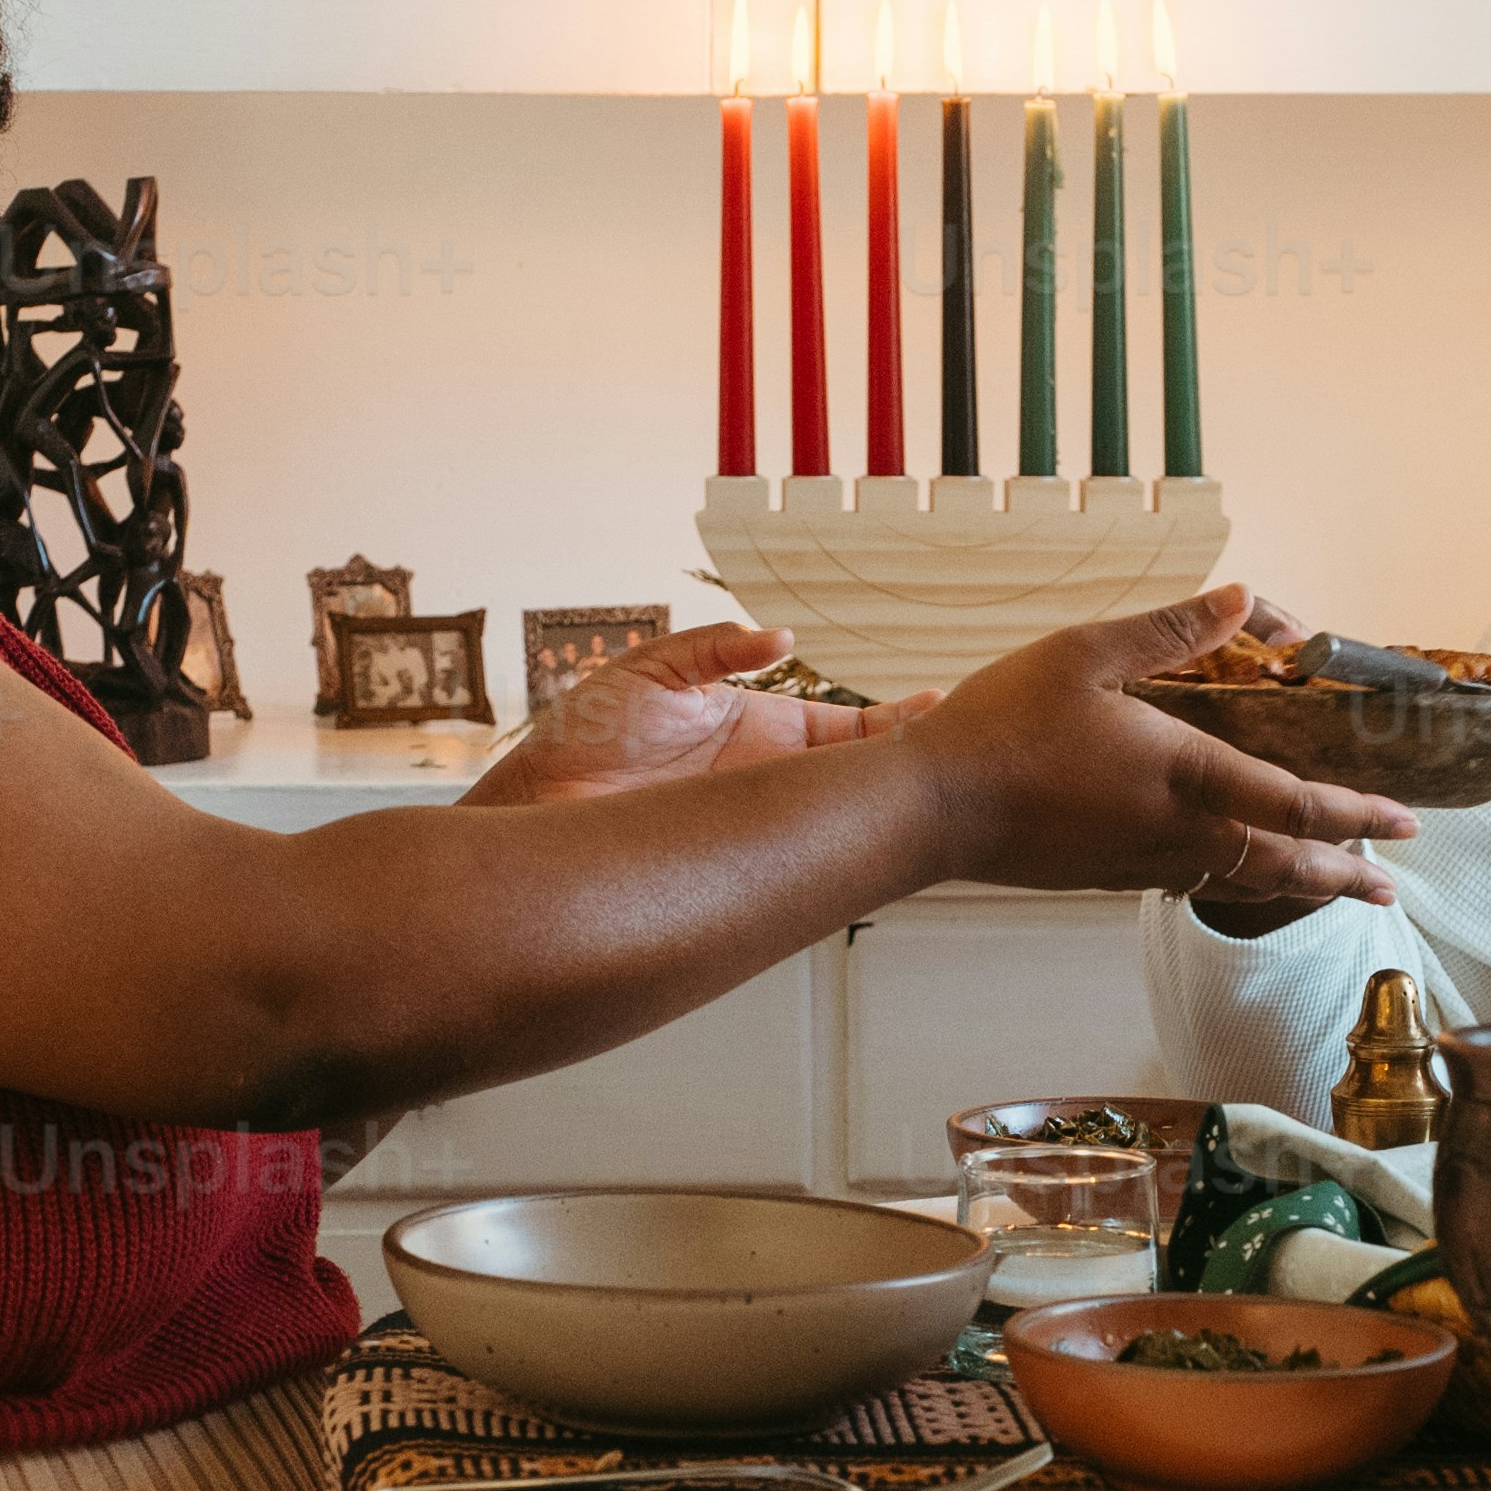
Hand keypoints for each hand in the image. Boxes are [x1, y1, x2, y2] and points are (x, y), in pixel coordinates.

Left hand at [470, 617, 926, 810]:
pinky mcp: (730, 852)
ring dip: (876, 807)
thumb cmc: (576, 741)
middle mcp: (763, 777)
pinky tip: (862, 836)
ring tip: (930, 795)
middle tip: (960, 755)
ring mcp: (751, 818)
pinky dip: (827, 845)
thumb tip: (781, 638)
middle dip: (906, 766)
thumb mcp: (650, 671)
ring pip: (831, 817)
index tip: (937, 708)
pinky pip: (790, 851)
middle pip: (855, 775)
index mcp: (756, 728)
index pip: (845, 726)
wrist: (530, 805)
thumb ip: (713, 647)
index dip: (893, 721)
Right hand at [901, 587, 1408, 912]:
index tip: (1407, 825)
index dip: (1362, 816)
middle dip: (1345, 877)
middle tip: (1388, 888)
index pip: (1300, 805)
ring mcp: (1142, 861)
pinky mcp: (1108, 875)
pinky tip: (1232, 869)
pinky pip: (1194, 881)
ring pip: (1242, 883)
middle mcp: (1177, 831)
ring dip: (1297, 885)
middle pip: (1285, 867)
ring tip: (1329, 884)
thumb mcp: (1086, 652)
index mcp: (1185, 773)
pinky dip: (1237, 881)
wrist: (930, 810)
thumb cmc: (1001, 725)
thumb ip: (1172, 629)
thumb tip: (1245, 598)